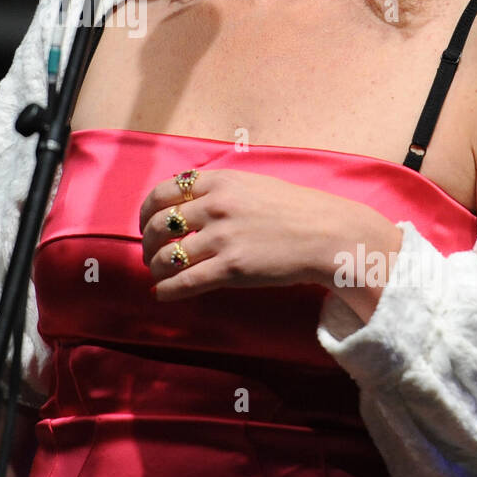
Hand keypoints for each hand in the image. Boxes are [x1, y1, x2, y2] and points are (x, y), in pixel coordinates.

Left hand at [137, 168, 402, 303]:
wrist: (329, 235)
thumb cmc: (295, 210)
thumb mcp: (253, 184)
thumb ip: (220, 190)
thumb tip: (189, 202)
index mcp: (220, 182)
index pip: (164, 192)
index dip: (147, 211)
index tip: (146, 224)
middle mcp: (216, 206)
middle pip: (160, 225)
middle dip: (148, 242)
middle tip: (150, 253)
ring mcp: (222, 237)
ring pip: (168, 256)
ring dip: (156, 268)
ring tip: (158, 274)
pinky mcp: (232, 268)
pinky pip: (184, 282)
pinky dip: (166, 290)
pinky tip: (162, 294)